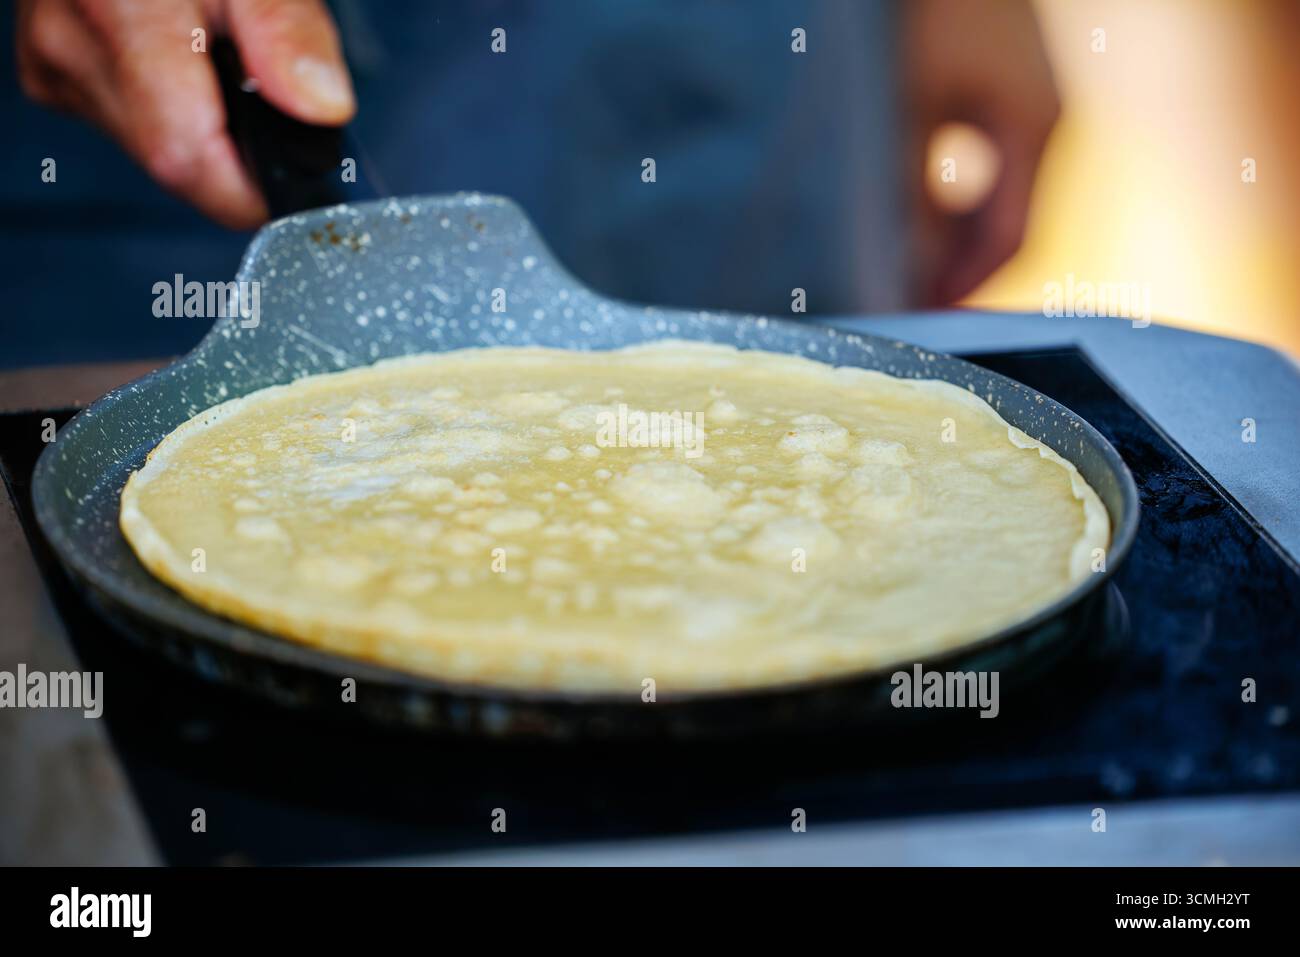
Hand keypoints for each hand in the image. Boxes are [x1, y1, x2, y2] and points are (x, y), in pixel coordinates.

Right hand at [16, 0, 354, 227]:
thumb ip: (287, 31)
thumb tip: (320, 108)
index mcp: (121, 9)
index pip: (186, 157)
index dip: (252, 191)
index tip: (298, 183)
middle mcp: (72, 45)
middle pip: (174, 162)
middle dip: (236, 148)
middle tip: (269, 91)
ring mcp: (55, 63)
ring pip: (154, 150)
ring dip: (206, 127)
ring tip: (221, 59)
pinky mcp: (52, 75)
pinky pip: (131, 124)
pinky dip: (173, 107)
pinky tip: (186, 62)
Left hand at [903, 0, 1060, 304]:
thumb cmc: (924, 14)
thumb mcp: (908, 108)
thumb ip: (909, 194)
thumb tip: (904, 272)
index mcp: (1031, 130)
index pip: (1008, 239)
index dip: (964, 287)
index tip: (922, 319)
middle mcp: (1039, 121)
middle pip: (1002, 223)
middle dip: (954, 269)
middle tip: (906, 305)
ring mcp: (1025, 101)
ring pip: (991, 192)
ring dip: (949, 234)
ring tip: (899, 268)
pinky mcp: (1002, 85)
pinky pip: (982, 159)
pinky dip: (948, 193)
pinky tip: (909, 209)